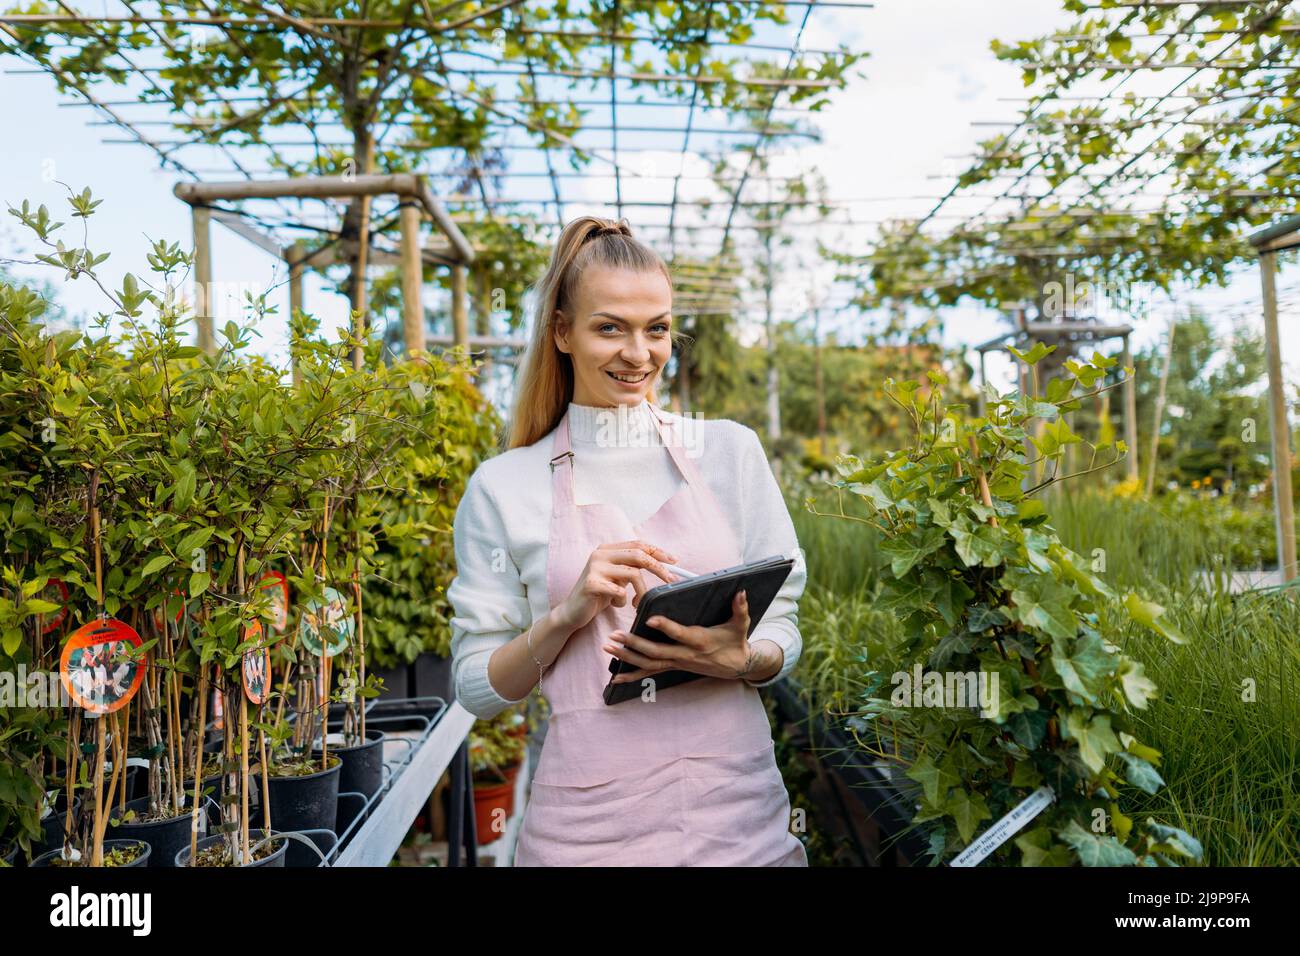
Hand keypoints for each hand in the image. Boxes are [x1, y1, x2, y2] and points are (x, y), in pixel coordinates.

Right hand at [554, 538, 678, 634]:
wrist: (572, 611)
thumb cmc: (599, 595)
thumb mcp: (617, 577)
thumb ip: (632, 567)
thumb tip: (662, 563)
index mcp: (608, 549)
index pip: (638, 544)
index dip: (658, 551)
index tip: (674, 561)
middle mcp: (600, 554)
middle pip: (638, 555)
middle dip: (659, 568)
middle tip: (671, 580)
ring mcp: (594, 567)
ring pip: (632, 574)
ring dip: (641, 591)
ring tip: (637, 603)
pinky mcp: (591, 583)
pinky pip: (619, 591)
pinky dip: (622, 600)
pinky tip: (616, 604)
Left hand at [604, 589, 760, 683]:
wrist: (737, 666)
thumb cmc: (736, 641)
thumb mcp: (741, 625)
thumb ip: (740, 608)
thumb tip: (741, 591)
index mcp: (700, 641)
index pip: (680, 634)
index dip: (665, 627)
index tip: (649, 618)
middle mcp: (685, 654)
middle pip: (656, 652)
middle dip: (634, 644)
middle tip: (616, 636)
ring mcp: (677, 662)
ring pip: (649, 663)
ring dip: (627, 657)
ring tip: (608, 648)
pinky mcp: (673, 666)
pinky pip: (650, 673)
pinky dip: (632, 675)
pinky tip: (615, 679)